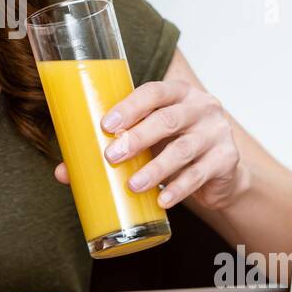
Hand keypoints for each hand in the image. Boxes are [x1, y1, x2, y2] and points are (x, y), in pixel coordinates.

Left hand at [53, 80, 248, 210]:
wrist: (220, 170)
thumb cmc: (172, 146)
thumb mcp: (147, 141)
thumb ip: (112, 148)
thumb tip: (64, 172)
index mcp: (177, 93)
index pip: (154, 91)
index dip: (130, 107)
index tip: (106, 126)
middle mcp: (201, 106)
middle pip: (167, 119)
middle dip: (137, 138)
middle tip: (112, 157)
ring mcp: (217, 132)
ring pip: (183, 149)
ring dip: (155, 169)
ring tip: (133, 185)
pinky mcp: (227, 160)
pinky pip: (200, 174)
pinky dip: (179, 189)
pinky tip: (162, 200)